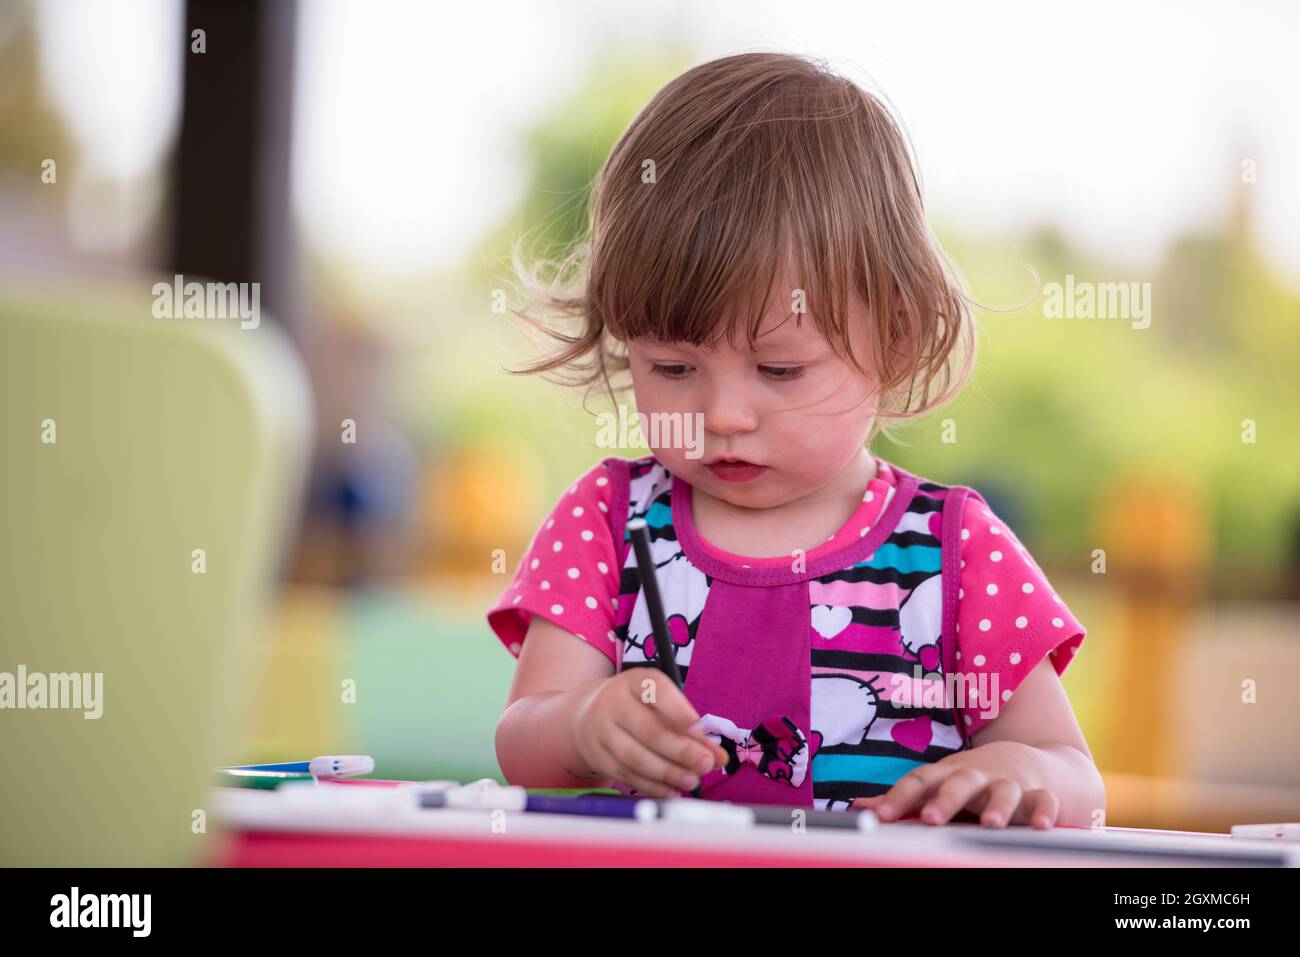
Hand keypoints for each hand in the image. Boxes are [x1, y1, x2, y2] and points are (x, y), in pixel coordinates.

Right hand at [571, 668, 727, 798]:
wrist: (589, 714)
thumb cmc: (638, 708)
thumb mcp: (660, 704)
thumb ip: (690, 728)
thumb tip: (718, 757)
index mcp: (633, 682)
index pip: (654, 689)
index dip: (676, 709)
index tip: (696, 727)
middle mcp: (612, 702)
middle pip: (648, 730)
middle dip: (681, 750)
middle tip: (706, 763)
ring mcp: (600, 730)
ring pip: (634, 757)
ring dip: (667, 772)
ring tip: (692, 780)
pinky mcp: (596, 756)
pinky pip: (625, 775)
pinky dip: (651, 786)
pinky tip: (671, 790)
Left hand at [850, 741, 1060, 827]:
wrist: (1027, 758)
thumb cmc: (972, 778)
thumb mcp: (938, 783)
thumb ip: (903, 799)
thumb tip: (858, 807)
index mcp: (947, 774)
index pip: (918, 781)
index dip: (898, 797)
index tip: (879, 817)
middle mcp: (976, 776)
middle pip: (959, 783)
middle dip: (945, 800)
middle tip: (930, 819)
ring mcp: (1008, 782)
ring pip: (1003, 791)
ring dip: (997, 806)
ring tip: (990, 824)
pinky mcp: (1038, 793)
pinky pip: (1044, 800)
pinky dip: (1045, 810)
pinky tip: (1043, 825)